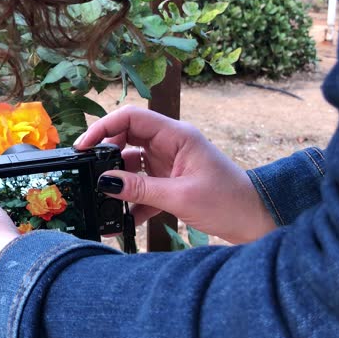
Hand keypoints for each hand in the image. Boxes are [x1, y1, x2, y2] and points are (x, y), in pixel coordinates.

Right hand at [75, 106, 275, 243]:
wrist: (256, 220)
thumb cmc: (228, 202)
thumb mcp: (179, 196)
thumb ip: (140, 188)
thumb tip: (104, 183)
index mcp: (176, 135)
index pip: (130, 117)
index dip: (103, 127)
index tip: (82, 147)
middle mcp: (170, 143)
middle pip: (126, 138)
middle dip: (105, 155)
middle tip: (88, 175)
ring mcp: (169, 162)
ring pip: (131, 162)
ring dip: (118, 181)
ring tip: (105, 200)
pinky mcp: (170, 180)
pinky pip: (141, 183)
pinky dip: (131, 199)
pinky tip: (123, 219)